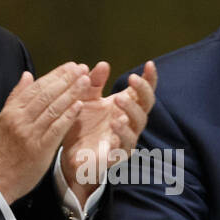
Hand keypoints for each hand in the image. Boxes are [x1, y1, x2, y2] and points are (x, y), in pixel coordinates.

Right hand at [0, 62, 91, 205]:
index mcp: (12, 111)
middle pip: (47, 94)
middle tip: (82, 69)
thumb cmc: (1, 150)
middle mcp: (20, 119)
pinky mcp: (40, 149)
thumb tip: (27, 75)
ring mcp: (30, 134)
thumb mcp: (2, 119)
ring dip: (71, 93)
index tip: (70, 66)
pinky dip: (68, 116)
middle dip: (66, 79)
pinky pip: (56, 129)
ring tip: (85, 82)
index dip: (55, 75)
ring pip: (53, 108)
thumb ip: (16, 97)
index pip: (37, 87)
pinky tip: (79, 106)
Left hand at [61, 60, 157, 203]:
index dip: (149, 78)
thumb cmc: (82, 124)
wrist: (70, 153)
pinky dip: (121, 135)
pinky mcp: (118, 155)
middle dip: (142, 91)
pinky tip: (114, 125)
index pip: (143, 91)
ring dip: (130, 110)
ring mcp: (127, 139)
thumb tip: (104, 64)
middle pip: (146, 105)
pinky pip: (124, 146)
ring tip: (118, 99)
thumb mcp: (85, 99)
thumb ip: (93, 82)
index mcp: (126, 106)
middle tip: (131, 79)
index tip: (149, 64)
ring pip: (137, 124)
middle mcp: (130, 122)